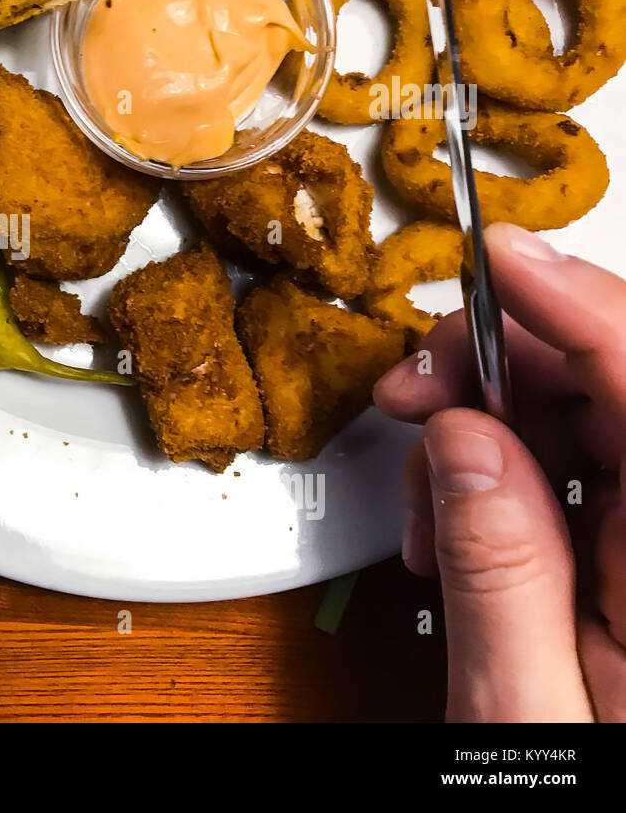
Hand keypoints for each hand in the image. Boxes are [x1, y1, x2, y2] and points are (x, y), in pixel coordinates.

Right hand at [374, 222, 625, 721]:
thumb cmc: (595, 790)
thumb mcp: (527, 713)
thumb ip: (500, 576)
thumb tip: (464, 442)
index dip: (577, 304)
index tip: (498, 260)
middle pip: (612, 382)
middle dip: (501, 365)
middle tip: (414, 395)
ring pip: (582, 416)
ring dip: (484, 427)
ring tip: (427, 501)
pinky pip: (568, 467)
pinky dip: (493, 471)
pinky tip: (452, 521)